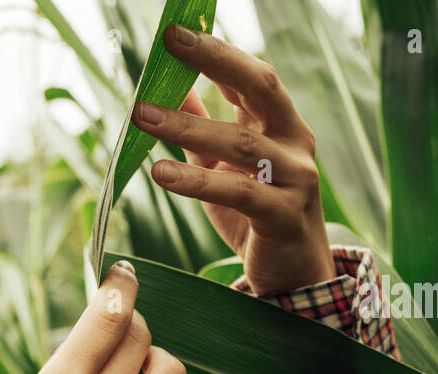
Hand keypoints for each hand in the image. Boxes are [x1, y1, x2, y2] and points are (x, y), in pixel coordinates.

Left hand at [131, 24, 335, 294]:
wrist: (294, 276)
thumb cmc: (257, 216)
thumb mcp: (224, 168)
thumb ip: (202, 128)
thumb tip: (170, 88)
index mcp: (280, 125)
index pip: (250, 77)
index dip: (216, 52)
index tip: (176, 33)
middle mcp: (294, 142)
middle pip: (259, 87)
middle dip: (216, 60)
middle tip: (172, 43)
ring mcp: (295, 177)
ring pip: (241, 142)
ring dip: (187, 126)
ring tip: (142, 116)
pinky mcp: (283, 215)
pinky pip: (239, 192)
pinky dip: (197, 181)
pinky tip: (161, 172)